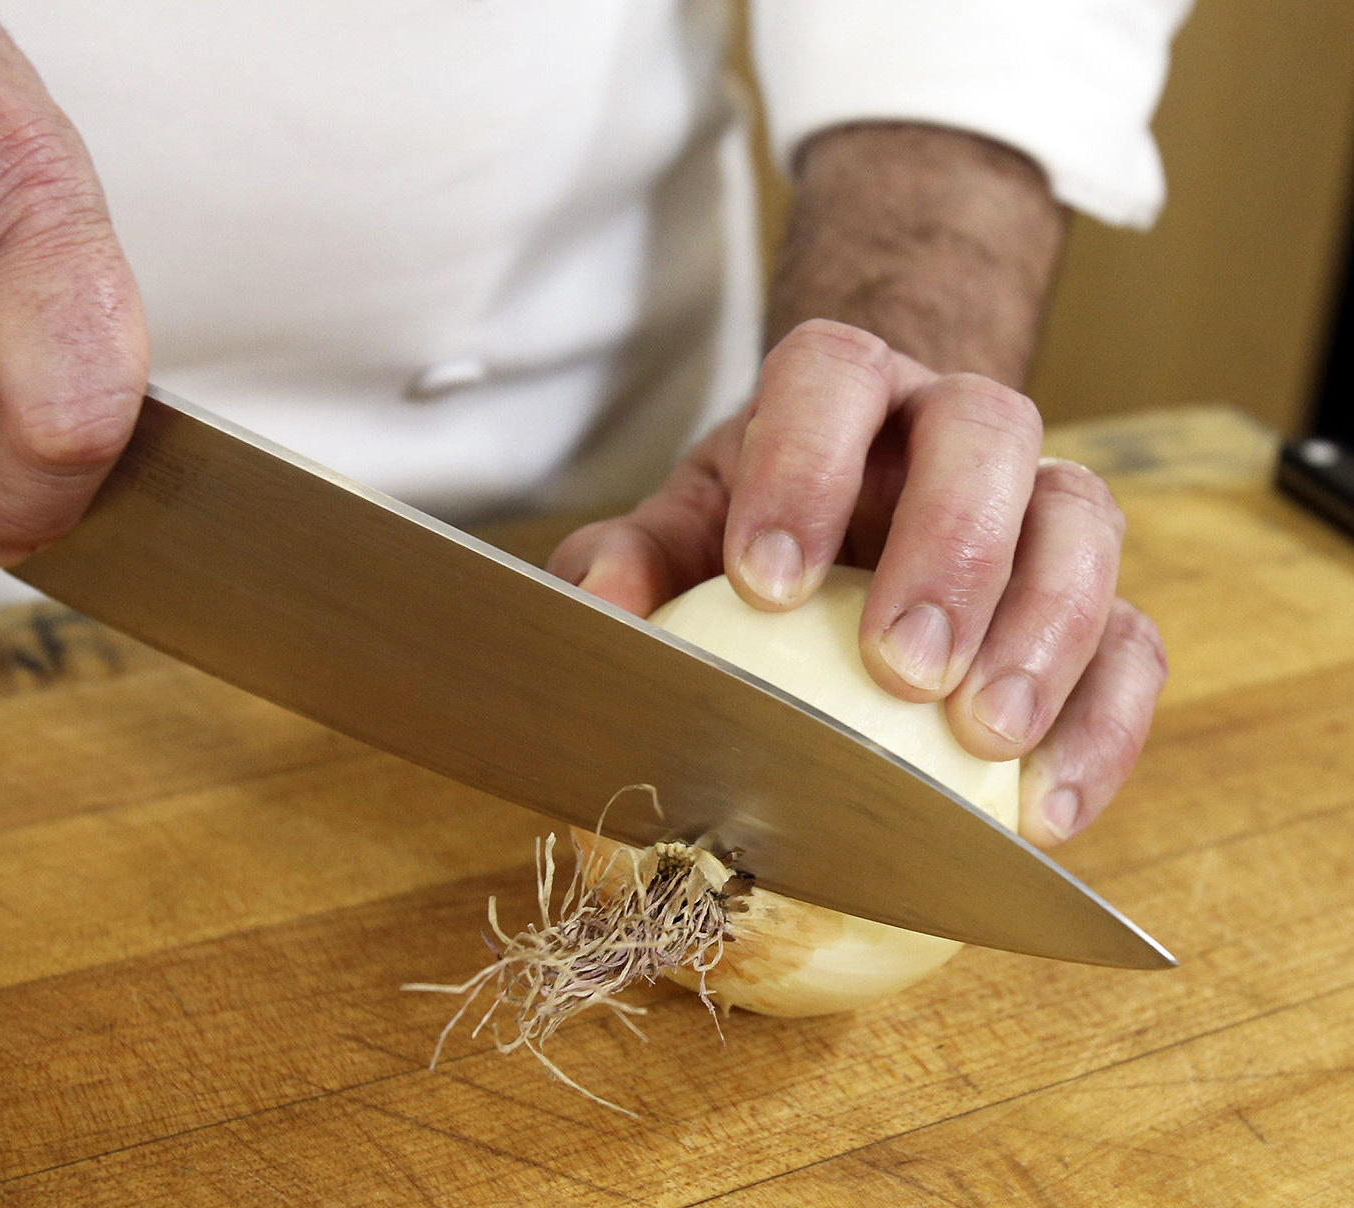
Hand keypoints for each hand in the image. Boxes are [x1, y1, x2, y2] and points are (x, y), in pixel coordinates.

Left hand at [548, 320, 1167, 848]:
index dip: (806, 463)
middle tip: (902, 664)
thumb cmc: (757, 531)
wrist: (857, 522)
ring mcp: (1040, 503)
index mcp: (842, 390)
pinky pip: (1136, 644)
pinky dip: (1102, 726)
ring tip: (986, 736)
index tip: (764, 580)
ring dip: (1046, 631)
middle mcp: (954, 425)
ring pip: (1084, 525)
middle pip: (987, 433)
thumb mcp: (683, 532)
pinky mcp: (1100, 599)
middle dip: (951, 545)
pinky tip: (1046, 809)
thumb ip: (634, 559)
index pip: (835, 377)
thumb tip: (600, 606)